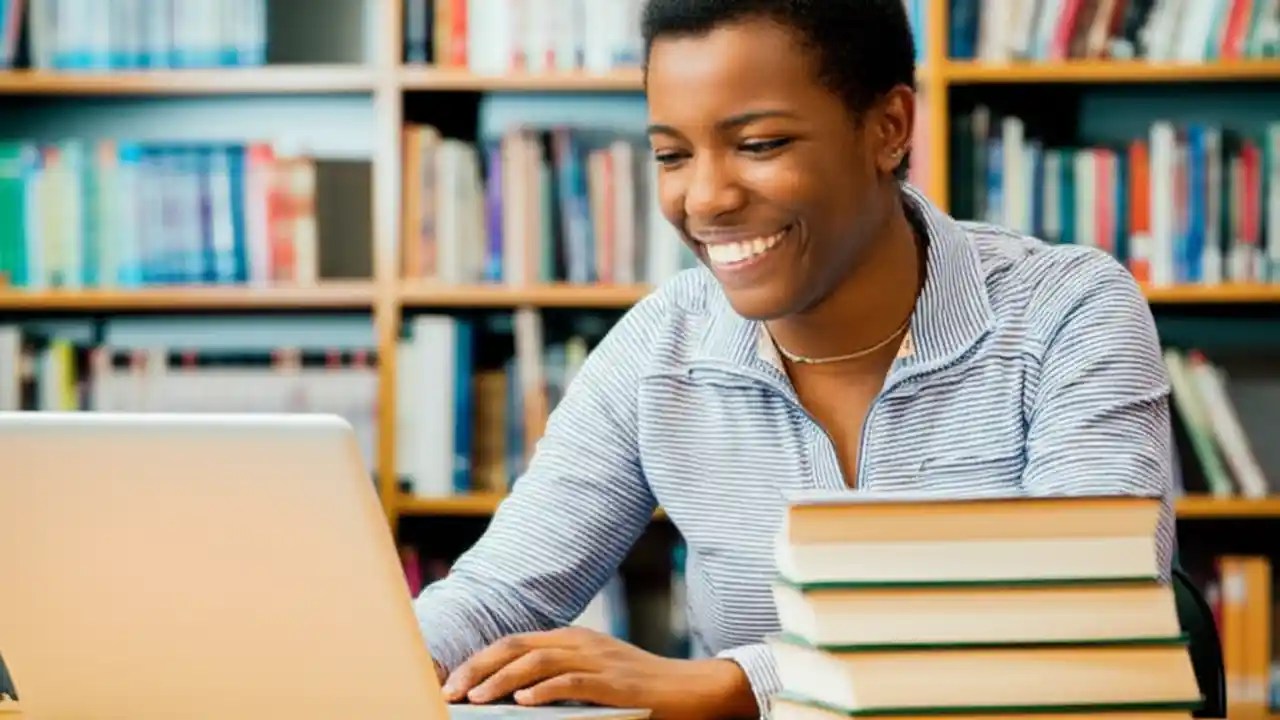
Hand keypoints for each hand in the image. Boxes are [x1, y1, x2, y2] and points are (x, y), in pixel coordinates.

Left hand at [441, 627, 756, 719]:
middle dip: (478, 667)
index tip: (452, 681)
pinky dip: (545, 689)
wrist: (693, 691)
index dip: (479, 659)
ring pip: (538, 660)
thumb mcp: (593, 679)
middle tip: (450, 692)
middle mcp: (581, 642)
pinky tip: (523, 701)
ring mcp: (598, 659)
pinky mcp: (614, 682)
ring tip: (476, 700)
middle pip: (517, 646)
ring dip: (501, 679)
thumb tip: (513, 698)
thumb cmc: (641, 691)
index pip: (514, 642)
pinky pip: (572, 681)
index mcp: (572, 639)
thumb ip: (558, 682)